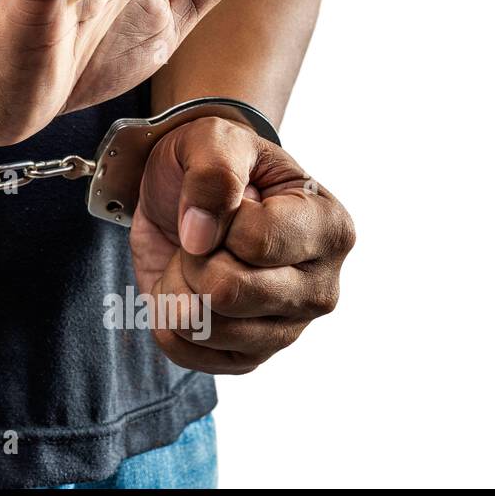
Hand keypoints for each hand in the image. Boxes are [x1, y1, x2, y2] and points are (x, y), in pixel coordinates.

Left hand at [130, 116, 355, 373]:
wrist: (190, 193)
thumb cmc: (214, 163)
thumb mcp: (212, 139)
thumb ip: (214, 172)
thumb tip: (201, 235)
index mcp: (329, 228)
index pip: (254, 242)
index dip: (214, 220)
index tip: (218, 204)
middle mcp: (320, 287)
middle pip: (228, 293)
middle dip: (193, 258)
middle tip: (201, 236)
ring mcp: (287, 328)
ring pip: (206, 328)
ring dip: (177, 288)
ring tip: (195, 260)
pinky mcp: (249, 356)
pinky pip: (186, 351)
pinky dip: (165, 318)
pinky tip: (181, 288)